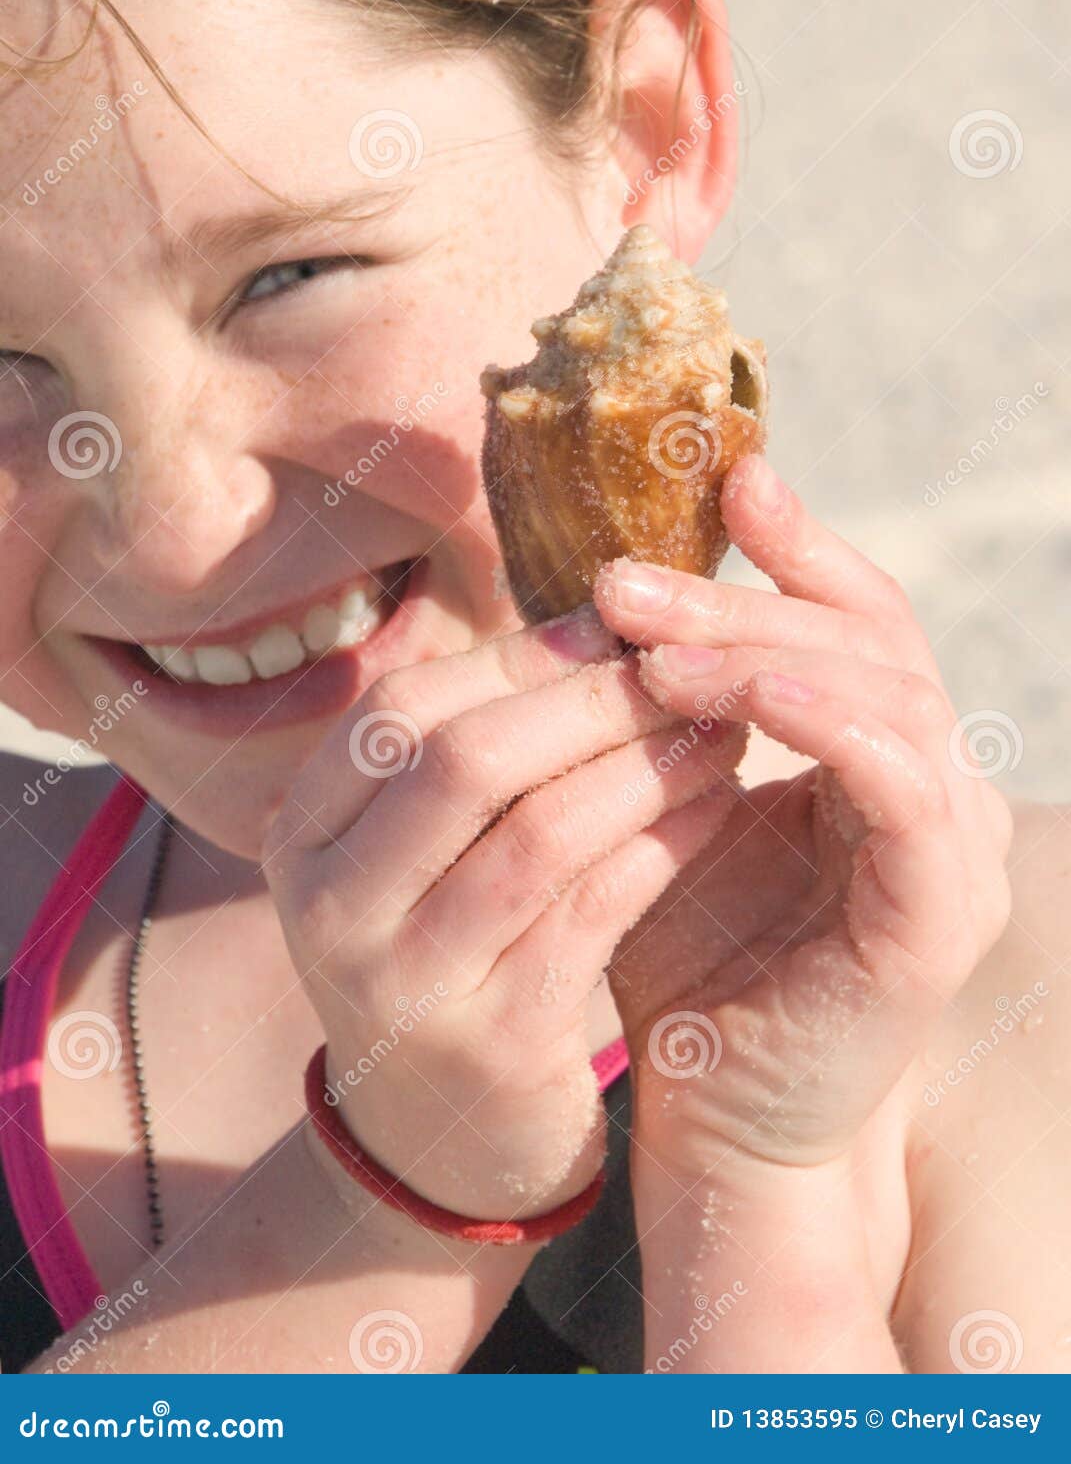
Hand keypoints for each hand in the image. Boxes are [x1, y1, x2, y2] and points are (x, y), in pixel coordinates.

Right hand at [262, 606, 744, 1219]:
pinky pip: (594, 915)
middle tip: (690, 669)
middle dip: (591, 701)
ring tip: (723, 730)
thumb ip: (475, 746)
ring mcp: (404, 984)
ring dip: (646, 768)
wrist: (442, 1139)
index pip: (406, 704)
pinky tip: (718, 809)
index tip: (623, 625)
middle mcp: (331, 906)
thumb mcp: (421, 851)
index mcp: (303, 833)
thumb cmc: (454, 950)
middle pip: (465, 758)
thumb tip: (604, 611)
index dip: (523, 654)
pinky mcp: (492, 1045)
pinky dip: (663, 846)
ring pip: (538, 834)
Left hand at [593, 454, 1013, 1182]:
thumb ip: (659, 717)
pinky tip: (744, 695)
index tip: (725, 482)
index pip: (854, 619)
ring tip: (652, 643)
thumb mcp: (662, 809)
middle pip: (867, 638)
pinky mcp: (938, 913)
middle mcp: (931, 785)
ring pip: (886, 695)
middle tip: (625, 577)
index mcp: (876, 753)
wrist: (713, 1119)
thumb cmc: (678, 959)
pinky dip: (830, 725)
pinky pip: (902, 788)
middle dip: (745, 595)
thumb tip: (601, 595)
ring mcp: (950, 847)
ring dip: (765, 653)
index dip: (799, 547)